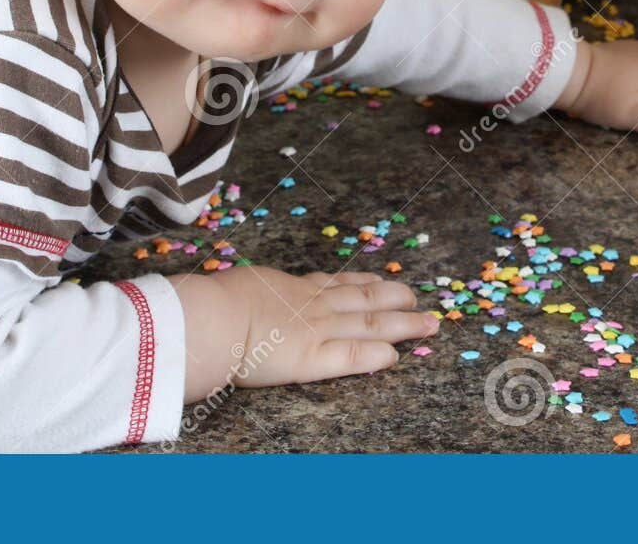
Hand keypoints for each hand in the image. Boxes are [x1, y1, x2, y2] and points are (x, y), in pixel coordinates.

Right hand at [172, 265, 436, 398]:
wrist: (210, 317)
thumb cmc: (209, 302)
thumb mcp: (231, 288)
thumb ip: (242, 295)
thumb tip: (230, 297)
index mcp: (288, 288)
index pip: (332, 284)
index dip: (359, 282)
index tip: (377, 278)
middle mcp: (310, 305)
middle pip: (362, 298)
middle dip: (392, 296)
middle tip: (417, 296)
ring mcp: (316, 329)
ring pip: (369, 323)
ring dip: (401, 323)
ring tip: (427, 323)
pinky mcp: (313, 358)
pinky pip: (352, 355)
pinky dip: (375, 355)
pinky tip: (396, 357)